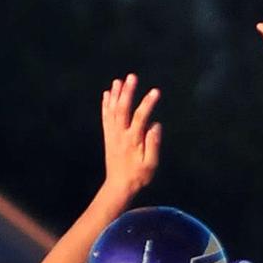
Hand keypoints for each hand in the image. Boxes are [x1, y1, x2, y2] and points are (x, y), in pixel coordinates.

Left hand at [101, 74, 161, 200]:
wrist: (119, 185)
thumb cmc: (138, 176)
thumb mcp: (151, 165)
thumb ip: (153, 144)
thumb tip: (156, 125)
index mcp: (133, 140)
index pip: (140, 117)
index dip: (148, 103)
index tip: (156, 91)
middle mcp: (120, 134)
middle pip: (123, 109)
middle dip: (127, 92)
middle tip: (132, 76)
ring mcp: (112, 134)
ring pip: (112, 110)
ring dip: (116, 94)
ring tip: (119, 80)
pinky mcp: (108, 136)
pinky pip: (105, 117)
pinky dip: (106, 104)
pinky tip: (108, 94)